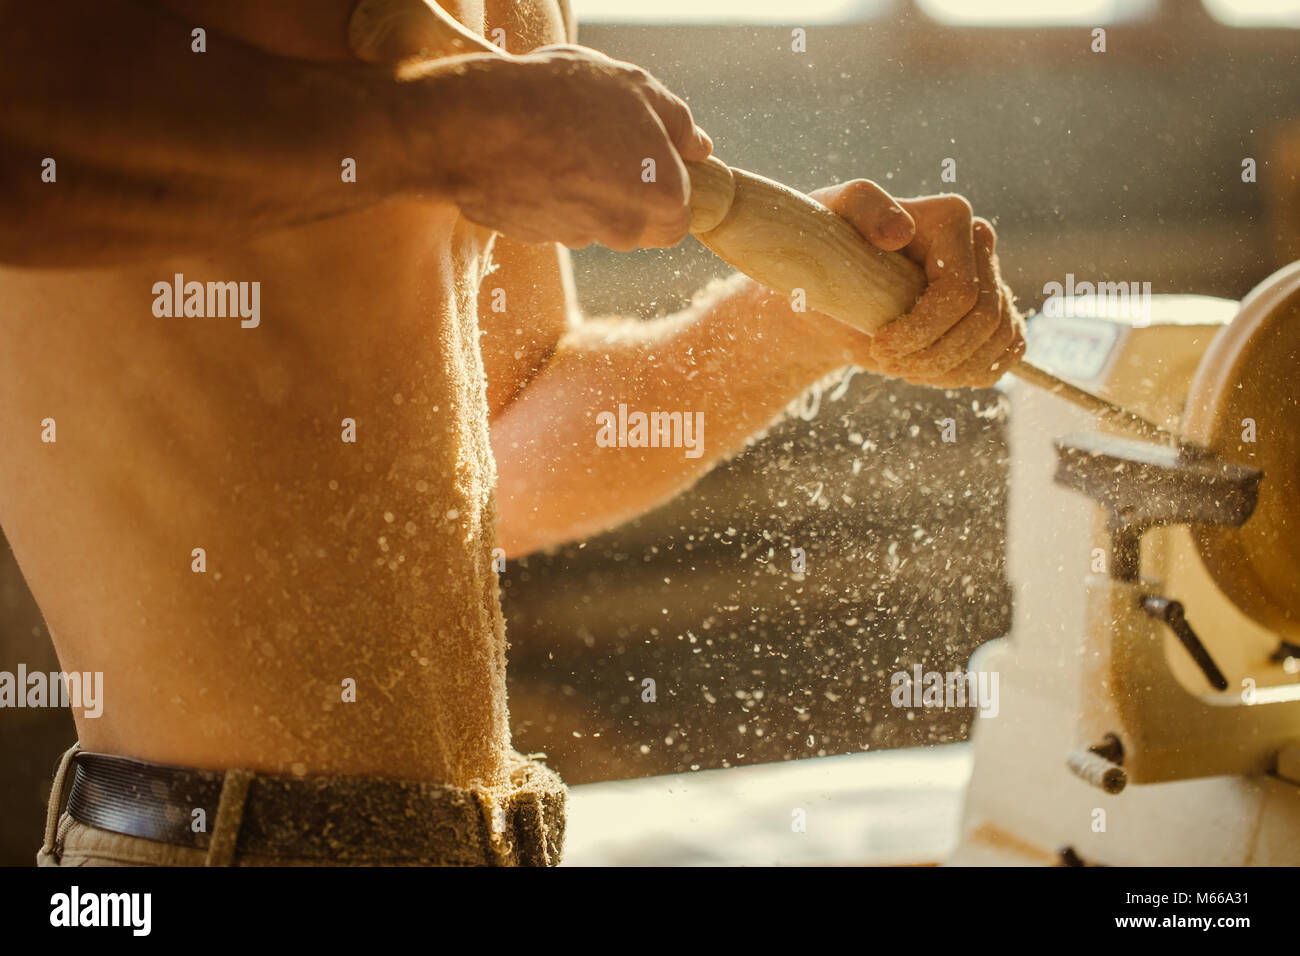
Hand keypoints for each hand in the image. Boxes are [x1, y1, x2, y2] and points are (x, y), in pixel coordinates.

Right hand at [405, 45, 711, 249]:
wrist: (477, 126)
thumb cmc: (563, 100)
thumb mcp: (636, 88)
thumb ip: (676, 122)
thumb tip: (697, 147)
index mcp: (662, 200)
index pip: (679, 214)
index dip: (666, 184)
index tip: (646, 155)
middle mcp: (623, 231)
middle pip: (638, 222)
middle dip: (628, 190)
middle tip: (603, 142)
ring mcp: (575, 237)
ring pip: (594, 220)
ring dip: (586, 189)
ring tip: (561, 139)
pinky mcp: (533, 236)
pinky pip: (553, 215)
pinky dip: (549, 192)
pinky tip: (531, 154)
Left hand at [806, 180, 1024, 387]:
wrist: (836, 289)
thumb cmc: (832, 248)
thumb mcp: (831, 217)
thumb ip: (861, 206)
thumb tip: (901, 232)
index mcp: (952, 219)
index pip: (959, 291)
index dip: (923, 330)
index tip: (880, 347)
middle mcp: (980, 246)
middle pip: (984, 320)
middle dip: (935, 355)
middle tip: (887, 362)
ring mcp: (993, 280)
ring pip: (999, 340)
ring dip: (949, 369)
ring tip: (902, 368)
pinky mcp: (995, 313)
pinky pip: (1007, 351)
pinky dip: (970, 372)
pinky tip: (927, 372)